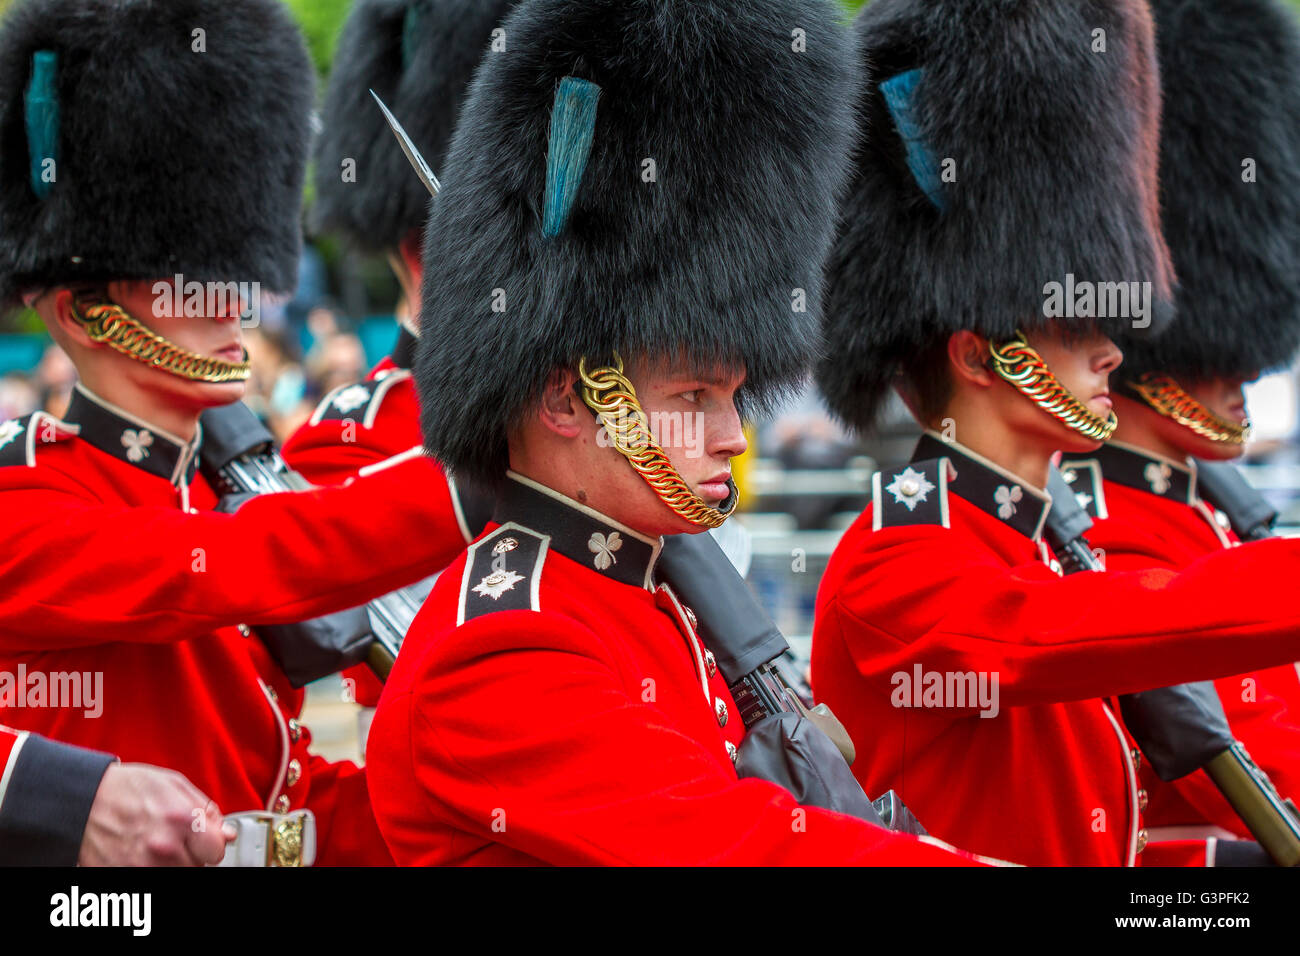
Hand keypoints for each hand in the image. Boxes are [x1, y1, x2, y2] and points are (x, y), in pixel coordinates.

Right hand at [78, 763, 235, 865]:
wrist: (82, 800)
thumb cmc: (126, 788)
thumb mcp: (174, 785)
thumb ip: (207, 810)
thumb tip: (227, 833)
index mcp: (182, 819)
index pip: (217, 851)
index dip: (212, 844)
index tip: (205, 840)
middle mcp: (164, 847)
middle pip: (197, 866)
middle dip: (192, 853)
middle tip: (176, 838)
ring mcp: (143, 866)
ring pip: (177, 874)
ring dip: (172, 863)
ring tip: (157, 845)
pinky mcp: (123, 876)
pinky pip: (150, 879)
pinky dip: (149, 869)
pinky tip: (140, 854)